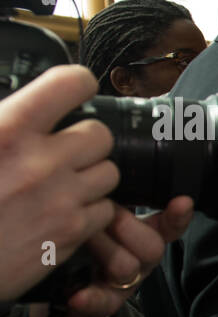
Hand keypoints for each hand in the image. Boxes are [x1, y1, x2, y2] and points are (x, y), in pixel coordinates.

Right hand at [0, 66, 119, 302]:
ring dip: (90, 177)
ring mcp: (61, 198)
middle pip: (100, 135)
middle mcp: (40, 161)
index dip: (78, 84)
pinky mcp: (72, 232)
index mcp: (8, 128)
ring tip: (59, 186)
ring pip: (108, 173)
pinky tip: (60, 214)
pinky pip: (105, 211)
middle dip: (85, 142)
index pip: (69, 84)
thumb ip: (3, 123)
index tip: (77, 90)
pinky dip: (90, 213)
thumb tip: (22, 110)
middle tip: (62, 152)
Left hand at [27, 197, 193, 316]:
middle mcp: (137, 262)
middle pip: (153, 246)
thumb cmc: (77, 251)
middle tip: (97, 215)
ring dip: (104, 253)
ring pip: (129, 269)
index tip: (182, 202)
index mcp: (139, 238)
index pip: (168, 226)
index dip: (177, 216)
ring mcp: (122, 286)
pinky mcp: (102, 308)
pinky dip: (92, 298)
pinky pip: (105, 304)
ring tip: (77, 242)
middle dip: (125, 226)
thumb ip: (106, 203)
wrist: (55, 300)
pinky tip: (78, 295)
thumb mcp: (94, 223)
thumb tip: (108, 173)